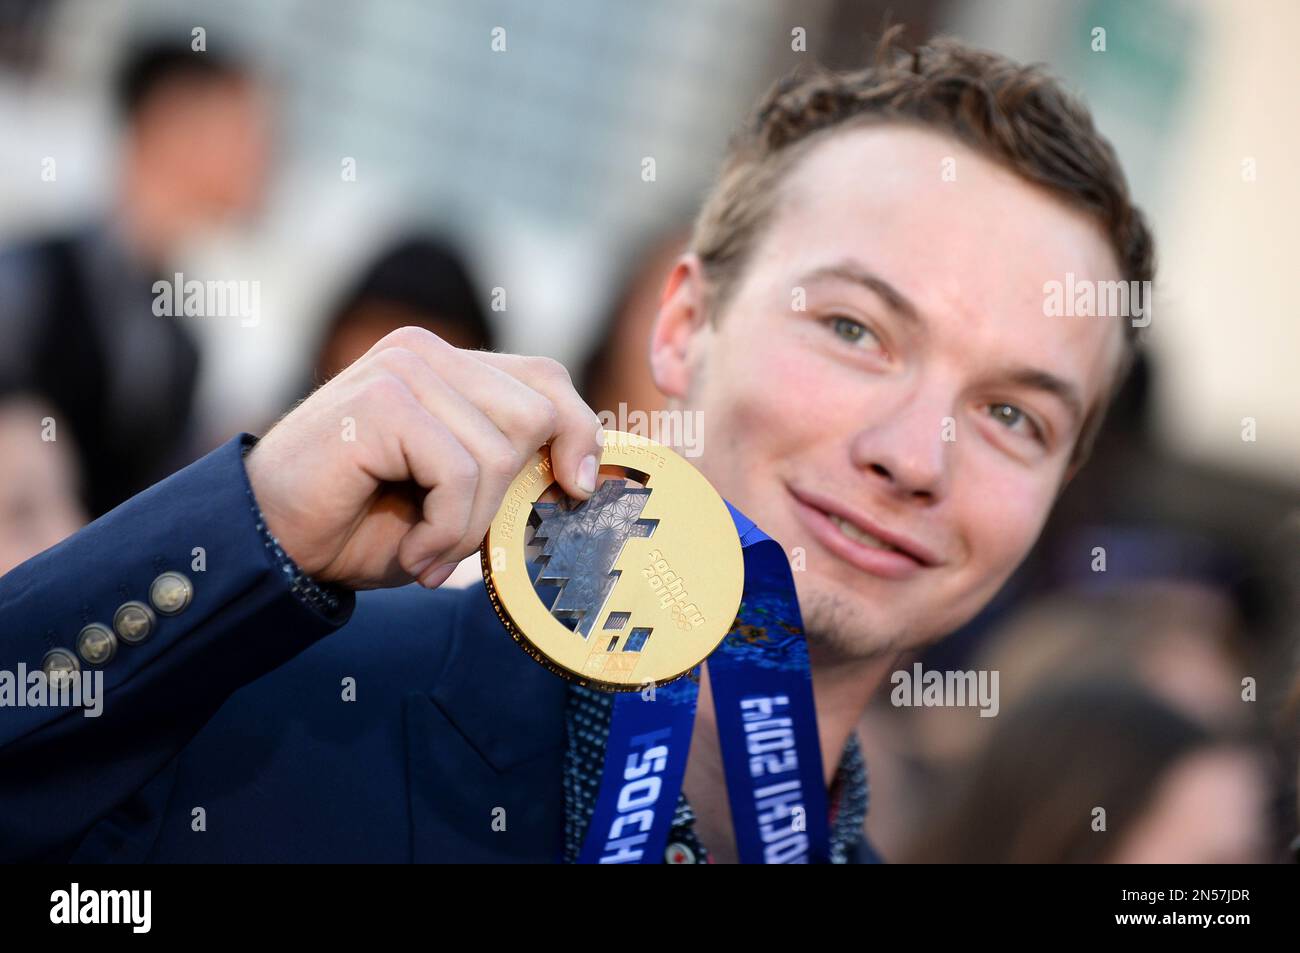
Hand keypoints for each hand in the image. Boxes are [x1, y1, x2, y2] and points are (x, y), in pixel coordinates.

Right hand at [244, 327, 602, 589]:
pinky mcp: (385, 400)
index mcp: (449, 365)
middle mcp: (427, 353)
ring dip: (472, 525)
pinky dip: (448, 531)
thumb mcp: (459, 496)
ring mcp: (403, 369)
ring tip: (429, 551)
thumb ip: (513, 468)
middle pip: (537, 416)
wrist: (274, 545)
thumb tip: (586, 474)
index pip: (547, 379)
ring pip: (501, 453)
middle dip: (511, 497)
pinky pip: (462, 474)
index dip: (578, 434)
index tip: (577, 491)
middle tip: (461, 543)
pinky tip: (415, 552)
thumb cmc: (367, 524)